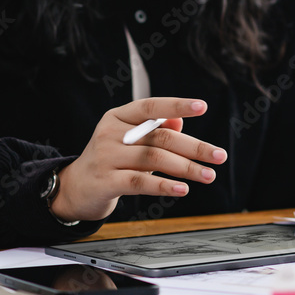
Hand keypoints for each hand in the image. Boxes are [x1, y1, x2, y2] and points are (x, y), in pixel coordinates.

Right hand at [51, 98, 226, 221]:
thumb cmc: (110, 161)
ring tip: (208, 175)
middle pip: (160, 137)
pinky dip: (164, 185)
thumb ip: (154, 130)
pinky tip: (182, 188)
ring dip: (186, 168)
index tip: (202, 107)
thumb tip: (179, 121)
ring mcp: (106, 157)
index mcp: (118, 117)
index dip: (177, 105)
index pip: (151, 106)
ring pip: (154, 159)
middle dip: (195, 147)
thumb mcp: (130, 140)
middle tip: (219, 156)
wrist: (75, 188)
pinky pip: (140, 182)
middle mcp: (110, 133)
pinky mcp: (105, 181)